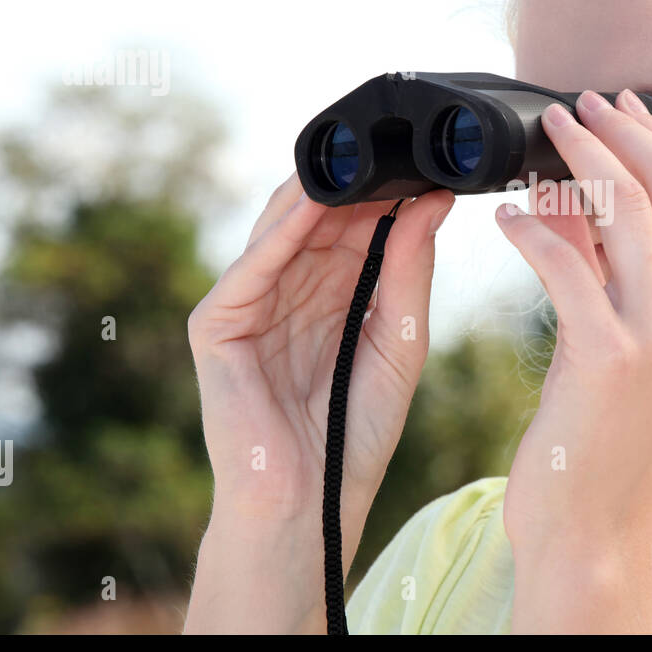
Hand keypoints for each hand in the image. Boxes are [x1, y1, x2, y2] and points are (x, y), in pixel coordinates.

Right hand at [184, 173, 452, 631]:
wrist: (311, 506)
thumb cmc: (355, 435)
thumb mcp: (400, 342)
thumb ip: (410, 272)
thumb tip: (434, 203)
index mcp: (332, 294)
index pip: (358, 224)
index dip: (391, 192)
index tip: (433, 160)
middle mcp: (289, 289)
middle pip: (321, 217)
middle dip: (360, 182)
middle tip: (403, 145)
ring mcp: (249, 304)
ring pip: (282, 228)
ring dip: (322, 193)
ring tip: (364, 156)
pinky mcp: (217, 325)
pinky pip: (250, 267)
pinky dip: (280, 233)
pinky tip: (314, 201)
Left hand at [495, 89, 651, 628]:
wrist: (591, 525)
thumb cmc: (600, 434)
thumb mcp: (616, 340)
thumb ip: (602, 268)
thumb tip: (566, 194)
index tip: (615, 107)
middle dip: (619, 132)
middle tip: (575, 104)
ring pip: (623, 212)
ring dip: (577, 162)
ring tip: (539, 142)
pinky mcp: (609, 356)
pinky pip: (566, 264)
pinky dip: (531, 231)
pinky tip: (502, 219)